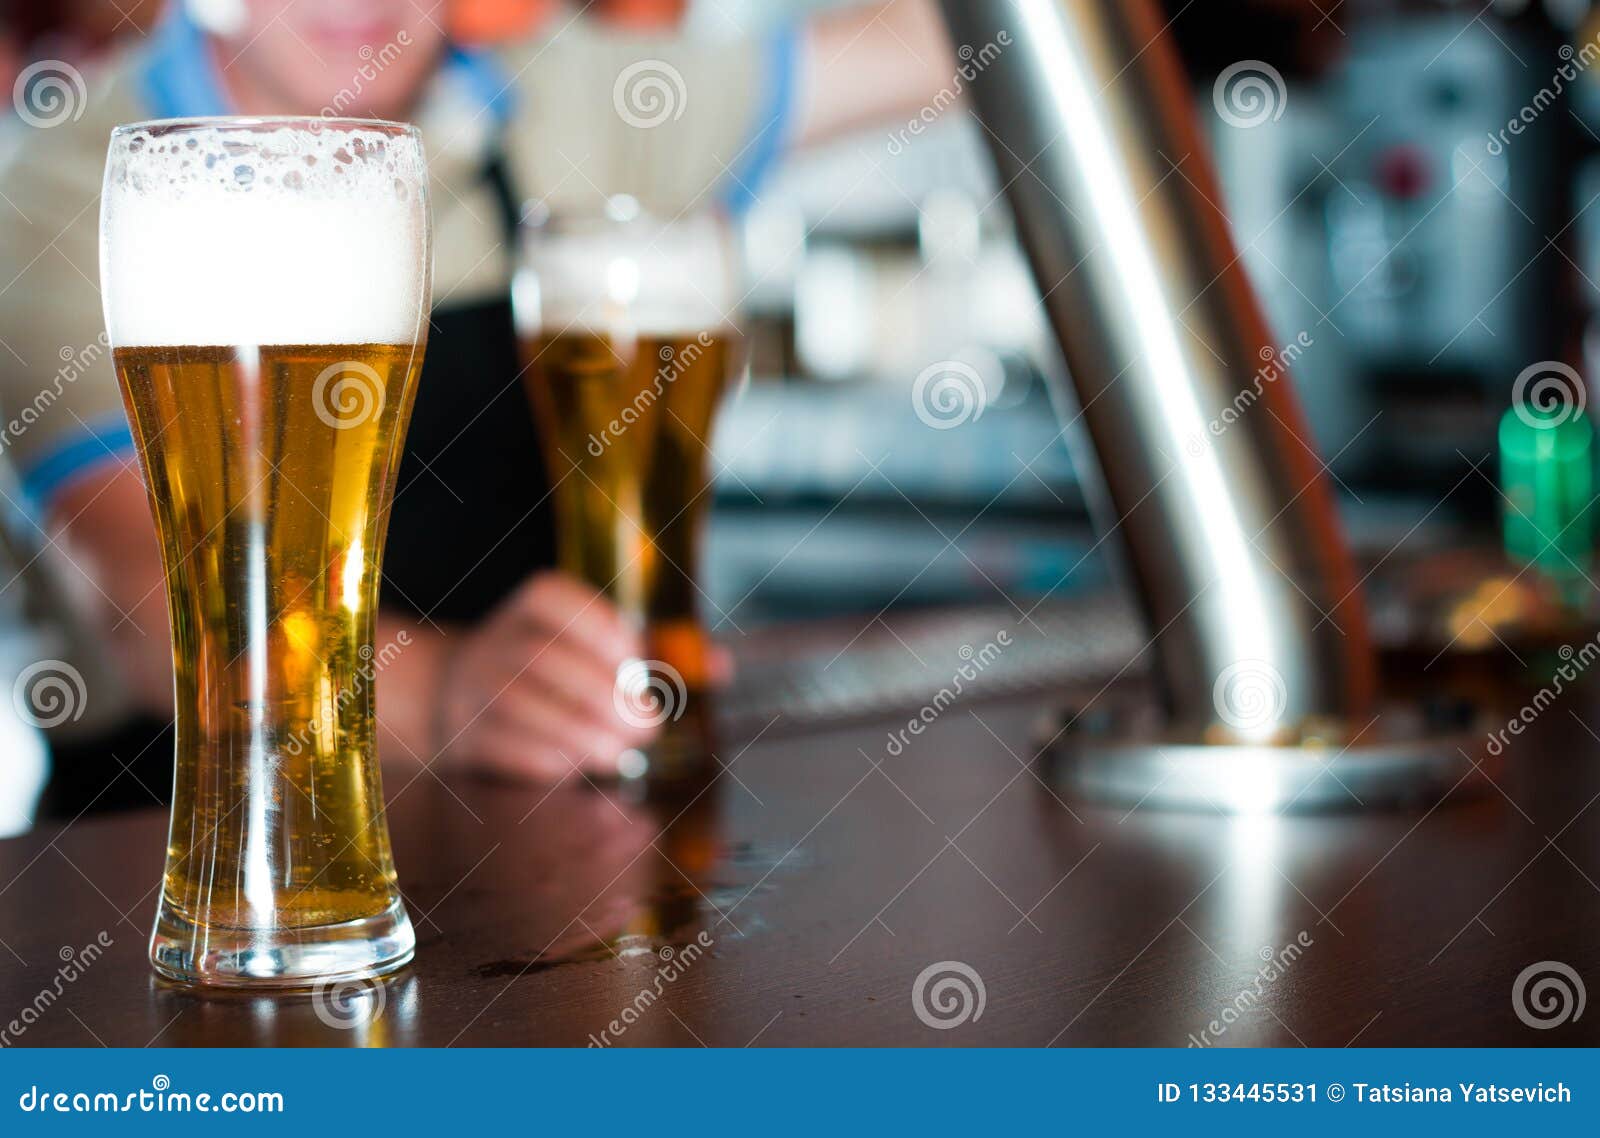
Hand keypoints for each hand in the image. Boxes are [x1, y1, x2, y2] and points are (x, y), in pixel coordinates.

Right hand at [433, 572, 655, 782]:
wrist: (465, 692)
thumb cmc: (550, 668)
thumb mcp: (583, 646)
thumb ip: (616, 666)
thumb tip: (642, 711)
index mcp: (531, 604)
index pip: (555, 599)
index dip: (602, 631)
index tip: (635, 665)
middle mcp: (498, 640)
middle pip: (543, 658)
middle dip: (604, 697)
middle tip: (644, 725)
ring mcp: (477, 686)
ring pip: (521, 705)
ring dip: (581, 734)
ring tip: (619, 752)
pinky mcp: (471, 732)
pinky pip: (509, 745)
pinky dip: (550, 758)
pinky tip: (578, 761)